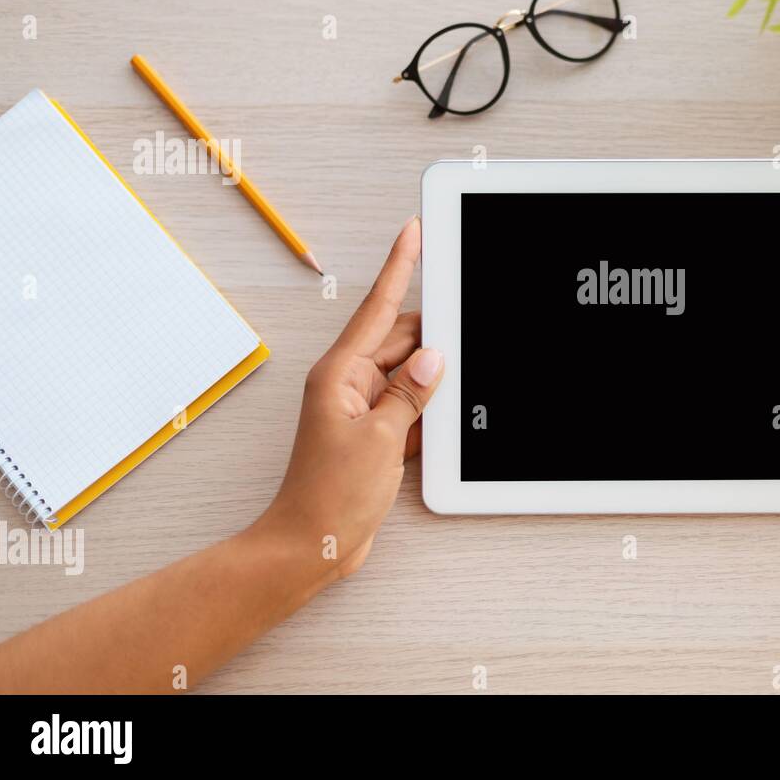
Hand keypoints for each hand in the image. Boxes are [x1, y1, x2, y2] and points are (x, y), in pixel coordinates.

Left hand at [253, 217, 442, 580]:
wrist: (311, 546)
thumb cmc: (328, 496)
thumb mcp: (380, 438)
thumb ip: (411, 394)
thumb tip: (433, 359)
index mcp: (340, 374)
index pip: (377, 308)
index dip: (399, 267)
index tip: (413, 232)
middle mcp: (349, 386)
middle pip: (401, 342)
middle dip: (434, 334)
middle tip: (468, 318)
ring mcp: (362, 412)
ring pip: (410, 377)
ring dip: (434, 379)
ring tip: (463, 376)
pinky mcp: (375, 437)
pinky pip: (410, 408)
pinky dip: (430, 410)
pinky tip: (449, 413)